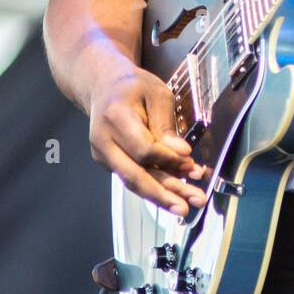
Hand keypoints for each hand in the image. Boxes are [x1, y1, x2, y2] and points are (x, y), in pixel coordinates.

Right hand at [88, 66, 208, 216]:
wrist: (103, 86)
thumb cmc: (134, 87)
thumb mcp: (156, 94)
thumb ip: (166, 125)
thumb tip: (181, 153)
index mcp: (115, 116)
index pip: (143, 149)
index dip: (168, 159)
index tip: (190, 161)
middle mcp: (103, 140)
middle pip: (134, 175)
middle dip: (163, 193)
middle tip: (188, 206)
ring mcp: (102, 154)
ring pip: (133, 182)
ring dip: (161, 196)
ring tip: (185, 207)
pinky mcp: (107, 163)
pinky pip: (132, 177)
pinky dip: (154, 185)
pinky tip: (176, 192)